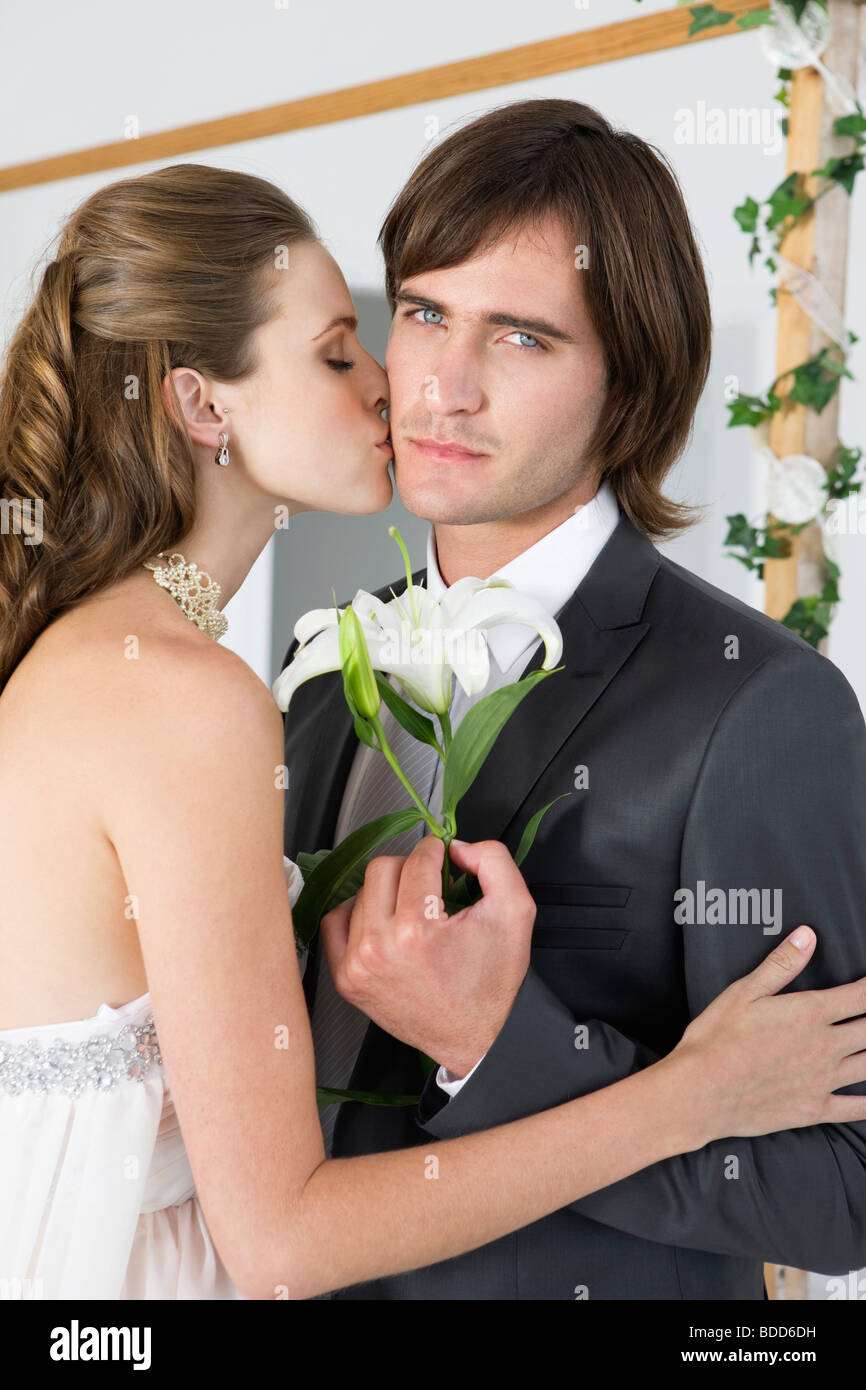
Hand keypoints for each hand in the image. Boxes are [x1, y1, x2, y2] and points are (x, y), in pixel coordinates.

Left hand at [320, 835, 535, 1075]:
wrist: (475, 1038)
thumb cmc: (491, 983)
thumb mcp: (516, 911)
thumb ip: (492, 861)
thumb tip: (456, 846)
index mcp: (418, 929)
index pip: (416, 859)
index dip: (436, 851)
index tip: (444, 859)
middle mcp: (380, 946)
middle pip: (382, 869)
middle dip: (411, 869)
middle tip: (431, 887)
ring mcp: (358, 964)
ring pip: (360, 892)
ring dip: (387, 892)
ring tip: (412, 910)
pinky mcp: (346, 979)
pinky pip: (335, 922)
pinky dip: (358, 914)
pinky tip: (382, 921)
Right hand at [669, 925, 865, 1143]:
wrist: (702, 1092)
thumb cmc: (717, 1039)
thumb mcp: (744, 992)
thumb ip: (781, 964)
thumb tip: (807, 936)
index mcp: (809, 1014)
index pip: (859, 996)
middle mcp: (824, 1046)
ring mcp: (822, 1081)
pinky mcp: (814, 1109)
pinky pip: (854, 1109)